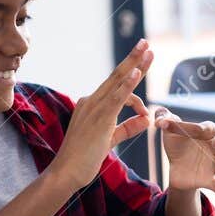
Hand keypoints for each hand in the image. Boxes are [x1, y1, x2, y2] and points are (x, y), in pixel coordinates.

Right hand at [50, 44, 153, 191]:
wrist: (66, 173)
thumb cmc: (84, 158)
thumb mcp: (110, 140)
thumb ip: (127, 128)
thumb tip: (146, 119)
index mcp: (91, 104)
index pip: (116, 90)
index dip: (134, 95)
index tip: (145, 113)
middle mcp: (91, 101)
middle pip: (116, 76)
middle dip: (133, 58)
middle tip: (145, 42)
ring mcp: (93, 108)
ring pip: (117, 81)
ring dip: (134, 64)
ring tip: (148, 51)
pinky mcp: (99, 119)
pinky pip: (116, 98)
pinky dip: (127, 85)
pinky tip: (136, 73)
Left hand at [157, 108, 214, 205]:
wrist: (177, 167)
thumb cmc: (178, 143)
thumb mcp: (169, 130)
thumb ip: (164, 118)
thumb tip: (159, 116)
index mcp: (206, 132)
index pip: (200, 128)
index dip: (182, 126)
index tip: (163, 125)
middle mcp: (214, 148)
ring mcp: (214, 165)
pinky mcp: (210, 181)